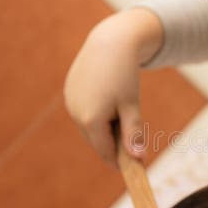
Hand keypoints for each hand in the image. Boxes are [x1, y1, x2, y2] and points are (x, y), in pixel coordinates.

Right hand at [63, 8, 163, 163]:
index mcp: (91, 119)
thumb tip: (138, 158)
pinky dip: (96, 113)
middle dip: (113, 143)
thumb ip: (133, 133)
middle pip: (96, 140)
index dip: (120, 161)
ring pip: (89, 126)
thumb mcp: (132, 105)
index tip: (136, 165)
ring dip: (104, 127)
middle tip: (133, 137)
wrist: (111, 42)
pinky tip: (109, 100)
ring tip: (120, 111)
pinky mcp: (69, 92)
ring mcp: (70, 102)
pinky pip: (84, 111)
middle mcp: (75, 113)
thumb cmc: (125, 74)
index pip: (105, 151)